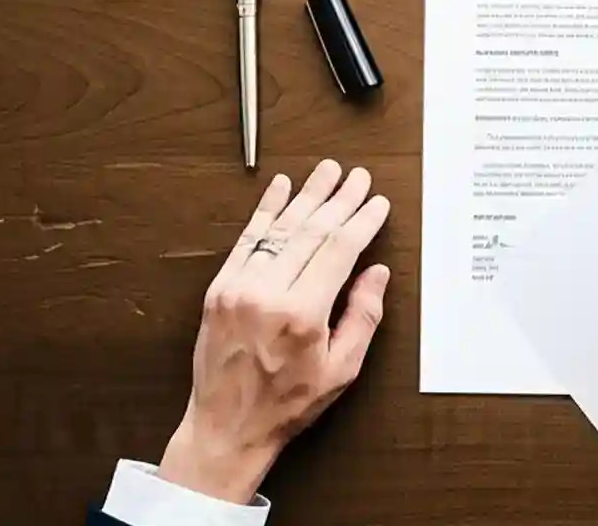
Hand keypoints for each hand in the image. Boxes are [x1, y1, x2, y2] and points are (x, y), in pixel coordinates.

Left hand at [158, 160, 391, 502]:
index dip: (362, 222)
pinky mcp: (219, 288)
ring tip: (327, 171)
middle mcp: (267, 294)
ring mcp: (238, 288)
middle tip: (358, 177)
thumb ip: (363, 317)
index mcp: (302, 314)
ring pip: (280, 229)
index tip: (377, 203)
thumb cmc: (286, 404)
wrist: (226, 427)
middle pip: (312, 231)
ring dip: (306, 195)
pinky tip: (280, 188)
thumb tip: (377, 273)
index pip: (339, 250)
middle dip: (339, 200)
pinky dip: (265, 210)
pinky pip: (246, 239)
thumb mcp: (342, 370)